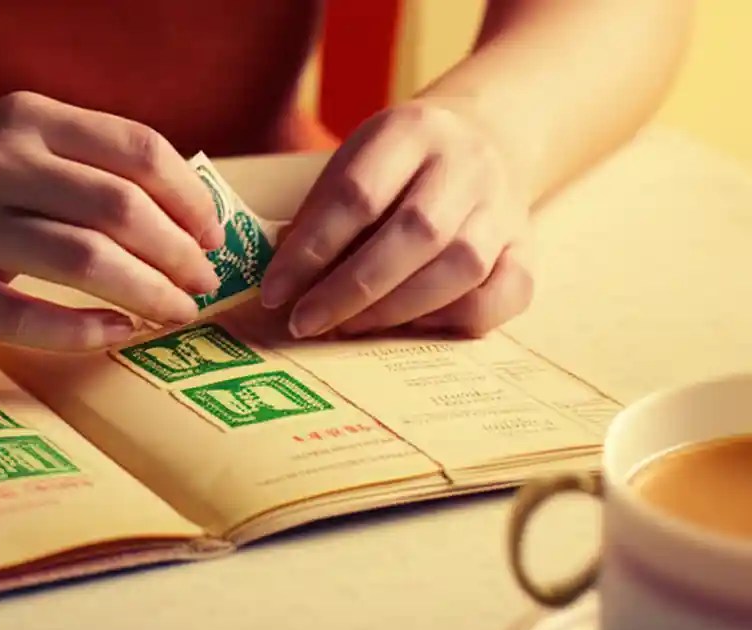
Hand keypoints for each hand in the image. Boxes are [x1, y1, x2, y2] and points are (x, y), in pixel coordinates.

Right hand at [0, 91, 222, 349]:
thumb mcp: (11, 136)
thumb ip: (82, 159)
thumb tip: (184, 212)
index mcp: (26, 118)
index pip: (138, 150)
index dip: (191, 198)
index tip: (213, 234)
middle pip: (121, 208)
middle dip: (179, 253)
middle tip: (201, 282)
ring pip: (84, 259)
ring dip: (148, 292)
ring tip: (174, 311)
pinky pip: (30, 316)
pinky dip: (87, 330)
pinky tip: (117, 333)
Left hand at [259, 99, 534, 337]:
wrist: (484, 137)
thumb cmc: (397, 165)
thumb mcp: (354, 163)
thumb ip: (320, 215)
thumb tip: (283, 282)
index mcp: (412, 130)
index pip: (357, 194)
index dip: (310, 250)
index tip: (274, 293)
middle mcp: (466, 163)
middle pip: (414, 233)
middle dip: (350, 289)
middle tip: (306, 322)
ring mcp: (504, 205)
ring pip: (460, 267)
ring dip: (396, 309)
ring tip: (348, 327)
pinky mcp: (527, 246)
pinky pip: (506, 293)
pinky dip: (457, 319)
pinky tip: (414, 326)